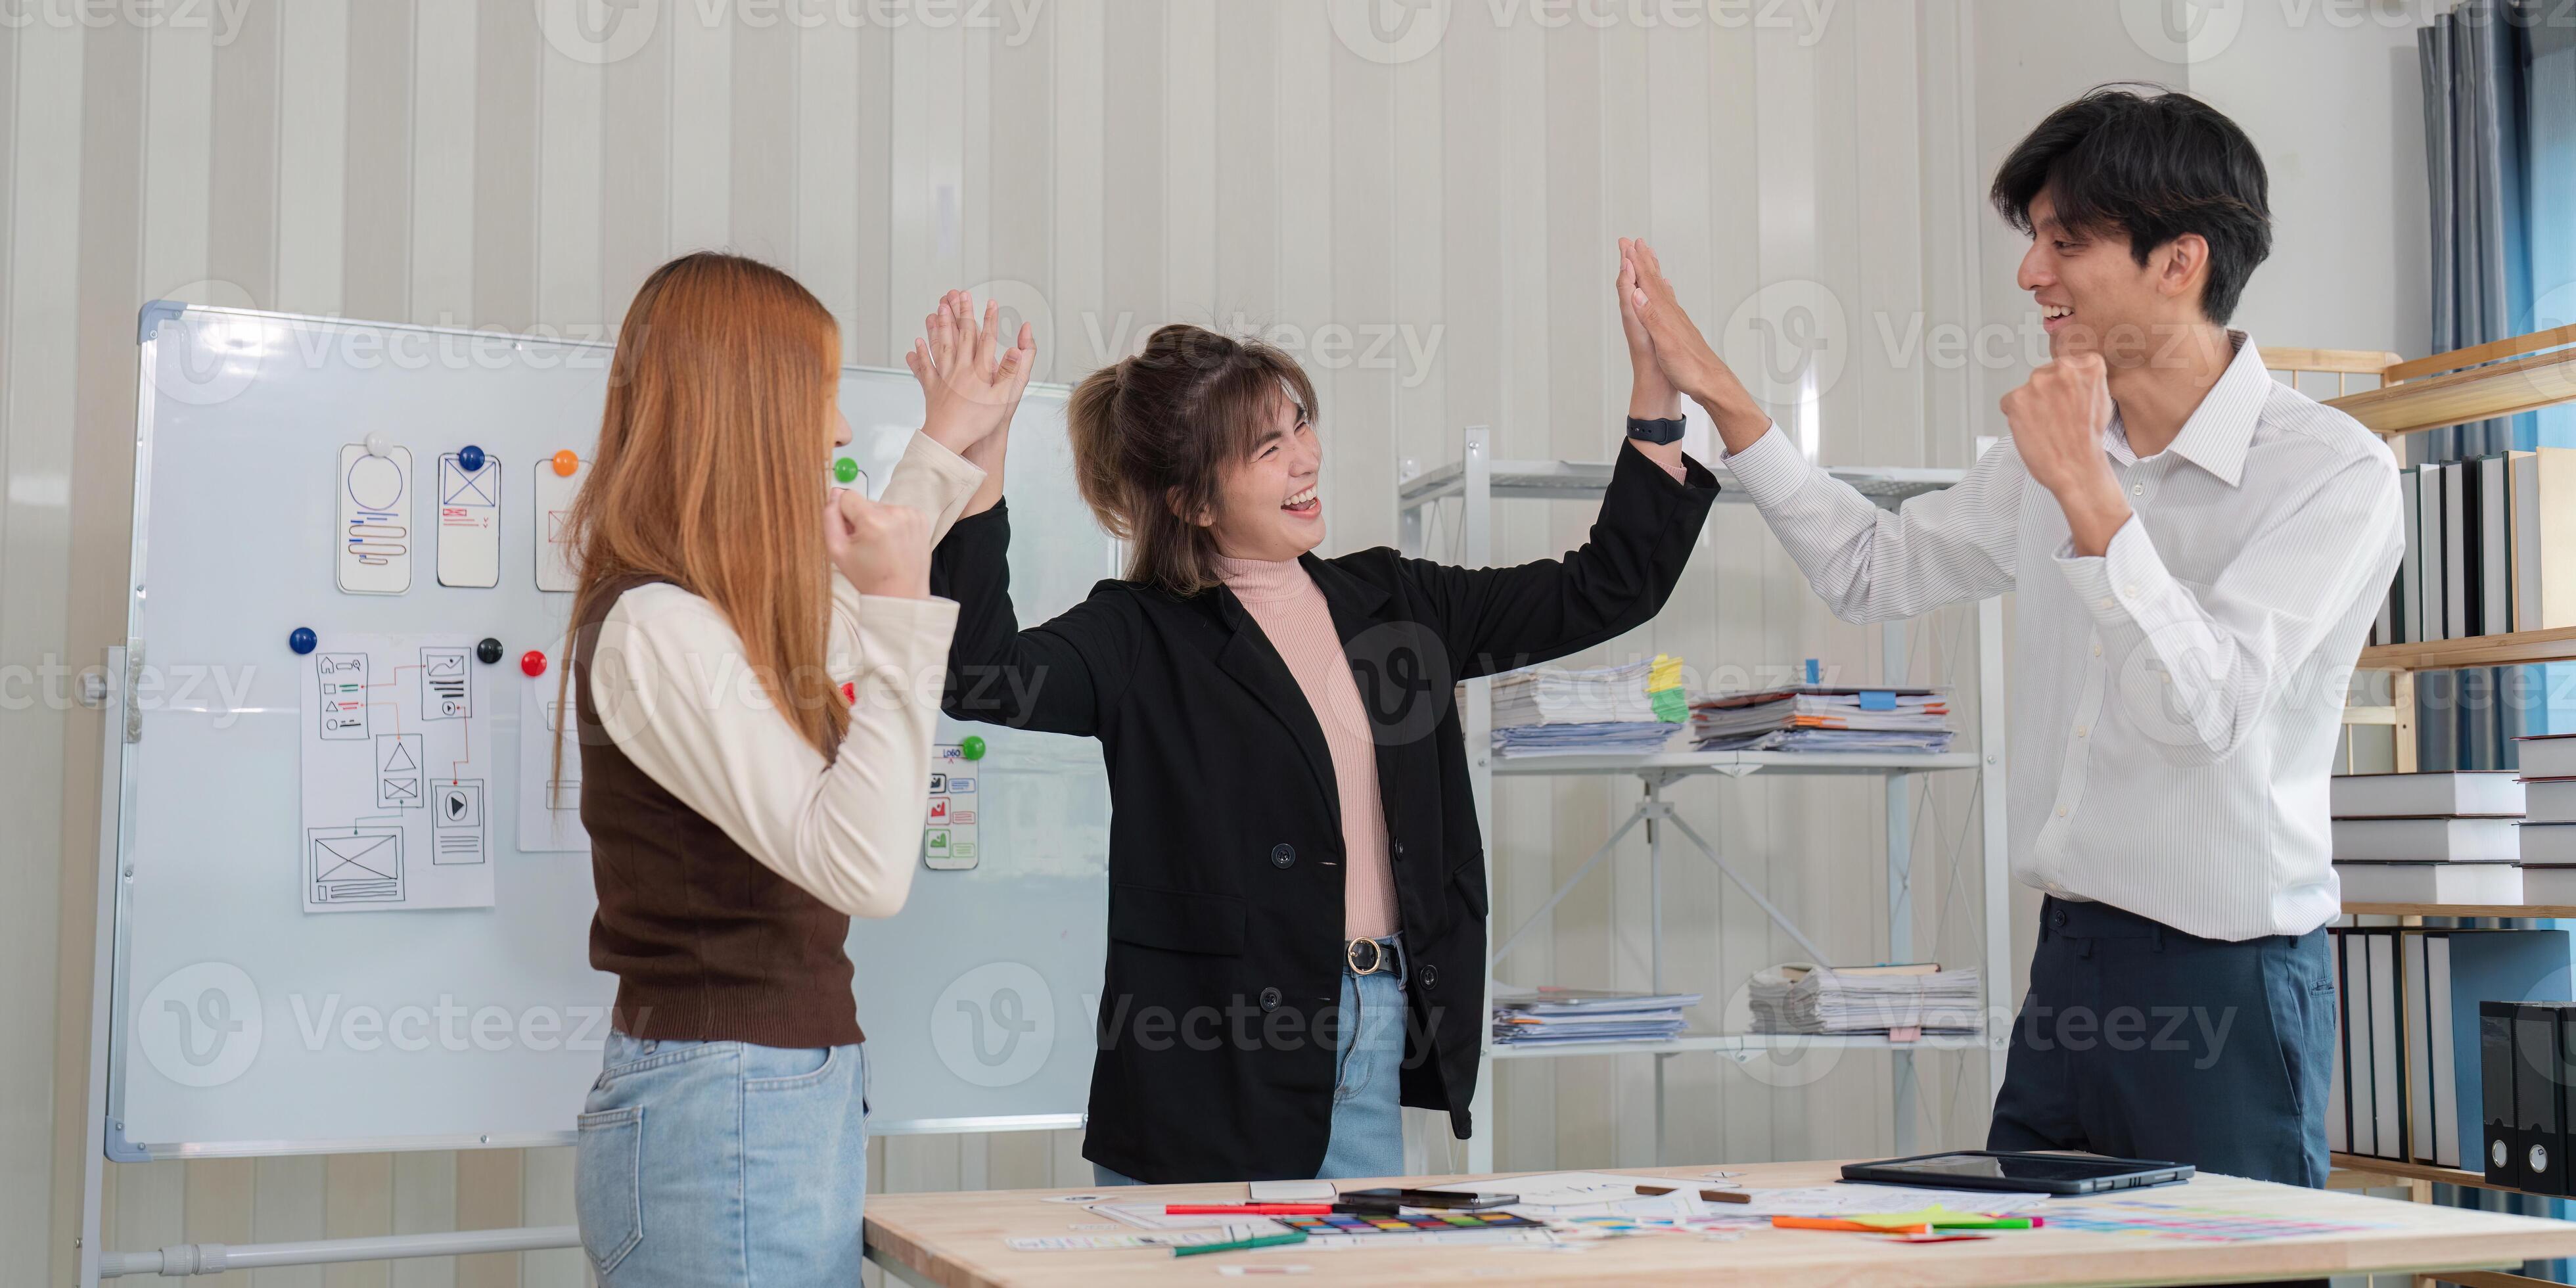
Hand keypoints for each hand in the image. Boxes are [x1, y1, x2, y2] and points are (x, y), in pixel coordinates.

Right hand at [824, 487, 931, 599]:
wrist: (902, 593)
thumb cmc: (868, 576)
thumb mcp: (837, 551)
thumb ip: (830, 518)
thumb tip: (835, 492)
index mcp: (873, 520)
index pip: (847, 497)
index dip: (844, 516)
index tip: (852, 535)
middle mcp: (895, 512)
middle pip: (865, 502)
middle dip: (862, 520)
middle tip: (868, 546)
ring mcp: (911, 514)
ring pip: (881, 507)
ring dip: (878, 522)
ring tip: (882, 546)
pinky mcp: (921, 518)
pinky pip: (897, 512)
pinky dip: (893, 524)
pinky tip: (894, 543)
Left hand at [906, 289, 1035, 458]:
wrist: (948, 439)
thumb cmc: (977, 422)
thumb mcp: (1002, 399)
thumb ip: (1010, 372)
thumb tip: (1019, 350)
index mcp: (978, 371)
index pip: (985, 339)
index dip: (989, 320)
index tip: (991, 302)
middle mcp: (959, 369)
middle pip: (961, 335)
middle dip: (961, 313)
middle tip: (959, 294)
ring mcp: (943, 377)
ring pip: (941, 345)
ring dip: (940, 325)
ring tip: (938, 309)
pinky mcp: (932, 389)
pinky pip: (925, 368)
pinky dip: (920, 354)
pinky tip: (916, 344)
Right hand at [1620, 238, 1768, 454]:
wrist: (1712, 384)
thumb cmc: (1689, 369)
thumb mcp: (1666, 345)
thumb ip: (1651, 319)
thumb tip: (1636, 293)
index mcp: (1664, 315)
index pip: (1647, 283)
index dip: (1635, 263)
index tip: (1626, 244)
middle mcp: (1672, 313)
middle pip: (1655, 280)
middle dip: (1642, 260)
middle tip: (1634, 242)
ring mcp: (1677, 320)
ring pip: (1661, 289)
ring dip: (1651, 271)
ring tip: (1647, 257)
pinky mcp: (1680, 329)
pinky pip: (1667, 301)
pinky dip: (1661, 290)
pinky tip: (1664, 289)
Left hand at [2000, 352, 2128, 555]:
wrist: (2076, 467)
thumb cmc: (2087, 440)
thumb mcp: (2101, 399)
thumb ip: (2086, 380)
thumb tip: (2071, 372)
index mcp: (2088, 366)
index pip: (2069, 365)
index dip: (2066, 386)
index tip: (2069, 400)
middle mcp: (2063, 369)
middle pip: (2045, 374)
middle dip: (2047, 393)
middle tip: (2058, 417)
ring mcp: (2038, 383)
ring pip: (2027, 389)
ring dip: (2032, 404)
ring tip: (2047, 425)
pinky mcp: (2016, 399)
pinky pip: (2008, 403)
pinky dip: (2015, 416)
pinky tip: (2032, 429)